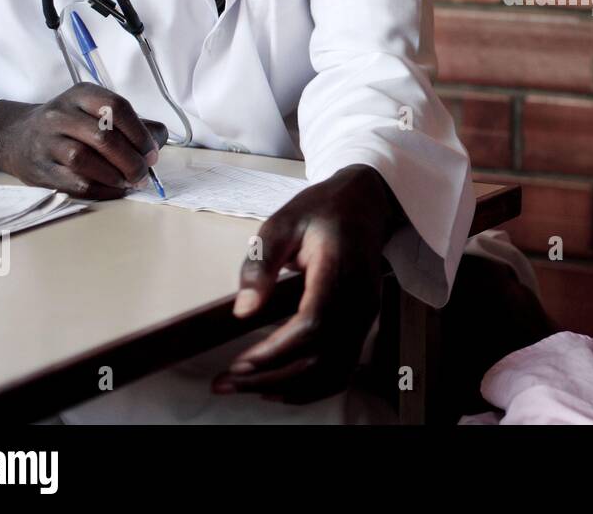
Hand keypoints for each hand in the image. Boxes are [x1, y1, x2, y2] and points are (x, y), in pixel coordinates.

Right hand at [0, 84, 165, 198]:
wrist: (16, 136)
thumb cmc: (71, 125)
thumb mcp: (97, 111)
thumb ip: (132, 123)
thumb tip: (158, 141)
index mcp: (81, 94)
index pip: (117, 107)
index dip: (140, 133)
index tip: (152, 151)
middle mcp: (60, 114)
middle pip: (103, 137)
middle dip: (131, 159)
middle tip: (143, 172)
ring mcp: (46, 142)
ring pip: (84, 160)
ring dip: (115, 175)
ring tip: (130, 181)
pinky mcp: (39, 169)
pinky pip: (74, 183)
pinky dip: (101, 189)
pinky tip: (115, 189)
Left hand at [213, 164, 402, 402]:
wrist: (366, 204)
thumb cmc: (322, 210)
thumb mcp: (282, 222)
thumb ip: (260, 263)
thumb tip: (243, 311)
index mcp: (339, 269)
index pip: (313, 323)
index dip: (276, 350)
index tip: (239, 363)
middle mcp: (359, 299)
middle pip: (321, 357)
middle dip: (270, 377)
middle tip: (227, 383)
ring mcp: (365, 315)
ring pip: (332, 370)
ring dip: (289, 388)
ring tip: (247, 388)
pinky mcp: (363, 324)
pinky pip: (342, 368)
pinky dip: (313, 387)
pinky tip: (281, 388)